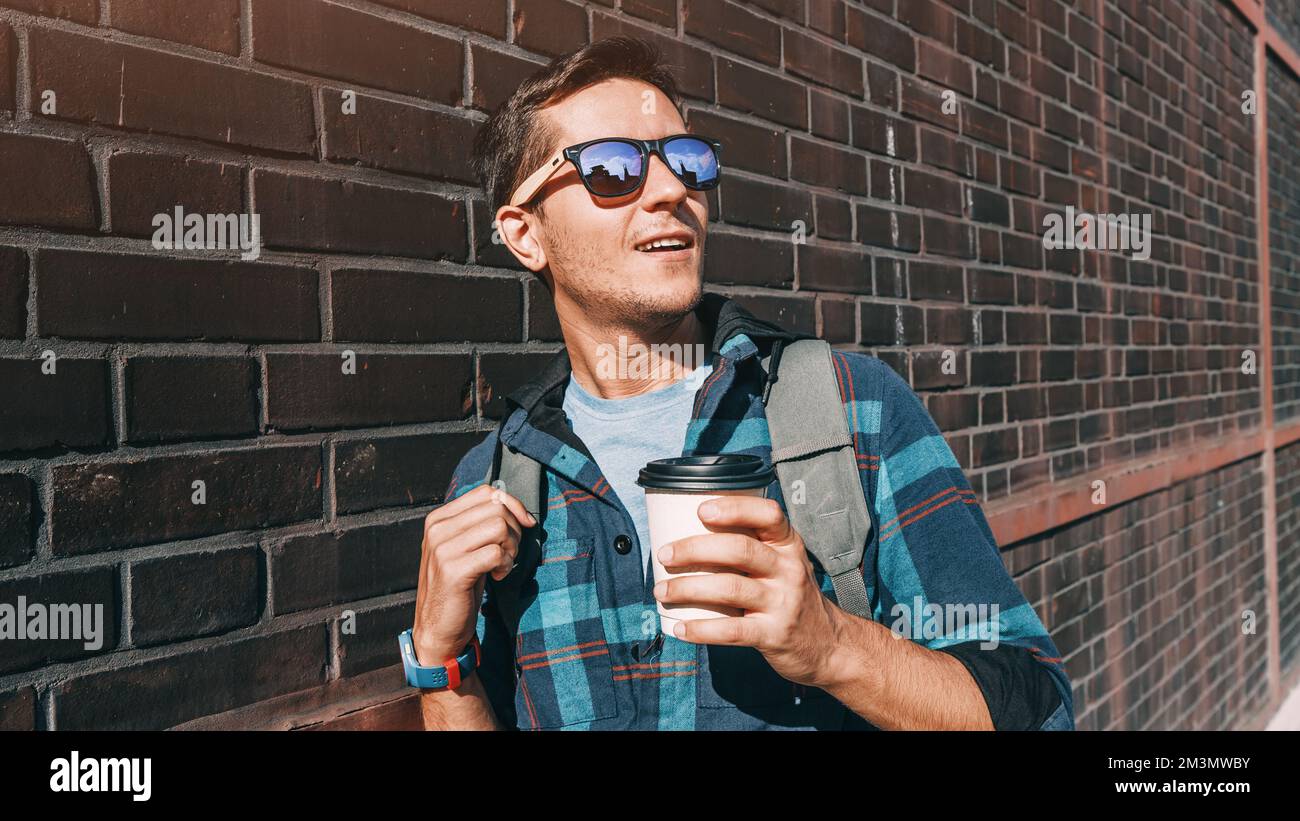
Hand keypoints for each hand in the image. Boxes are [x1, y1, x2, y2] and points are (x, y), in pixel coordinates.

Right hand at [413, 484, 535, 666]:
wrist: (438, 628)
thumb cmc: (459, 586)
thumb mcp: (465, 547)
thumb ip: (480, 524)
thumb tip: (513, 504)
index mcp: (439, 519)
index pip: (486, 492)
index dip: (513, 505)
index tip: (524, 525)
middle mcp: (437, 529)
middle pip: (496, 508)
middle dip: (514, 530)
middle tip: (508, 554)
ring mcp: (442, 549)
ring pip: (499, 527)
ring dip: (511, 548)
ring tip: (501, 565)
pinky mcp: (453, 570)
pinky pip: (496, 553)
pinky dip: (506, 565)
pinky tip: (497, 577)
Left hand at [653, 496, 840, 688]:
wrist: (828, 645)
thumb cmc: (792, 597)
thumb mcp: (783, 564)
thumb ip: (751, 549)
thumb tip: (688, 536)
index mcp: (788, 546)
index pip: (768, 515)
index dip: (734, 508)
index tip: (700, 510)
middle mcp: (788, 570)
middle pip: (739, 549)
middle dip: (695, 549)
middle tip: (665, 555)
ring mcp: (783, 603)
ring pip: (729, 588)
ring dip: (688, 588)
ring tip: (662, 591)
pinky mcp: (774, 635)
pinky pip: (732, 630)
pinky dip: (702, 629)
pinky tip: (680, 628)